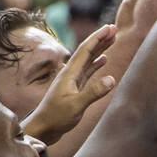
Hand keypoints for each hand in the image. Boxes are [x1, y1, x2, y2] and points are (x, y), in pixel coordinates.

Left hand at [21, 25, 116, 145]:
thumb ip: (93, 92)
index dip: (98, 37)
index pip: (85, 50)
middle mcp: (70, 73)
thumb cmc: (56, 117)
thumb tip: (112, 79)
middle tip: (114, 28)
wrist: (43, 128)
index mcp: (69, 73)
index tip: (109, 27)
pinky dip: (96, 63)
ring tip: (112, 40)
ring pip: (88, 60)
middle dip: (100, 39)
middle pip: (87, 51)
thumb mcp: (76, 105)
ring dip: (100, 48)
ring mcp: (72, 81)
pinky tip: (104, 60)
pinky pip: (88, 71)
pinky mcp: (74, 88)